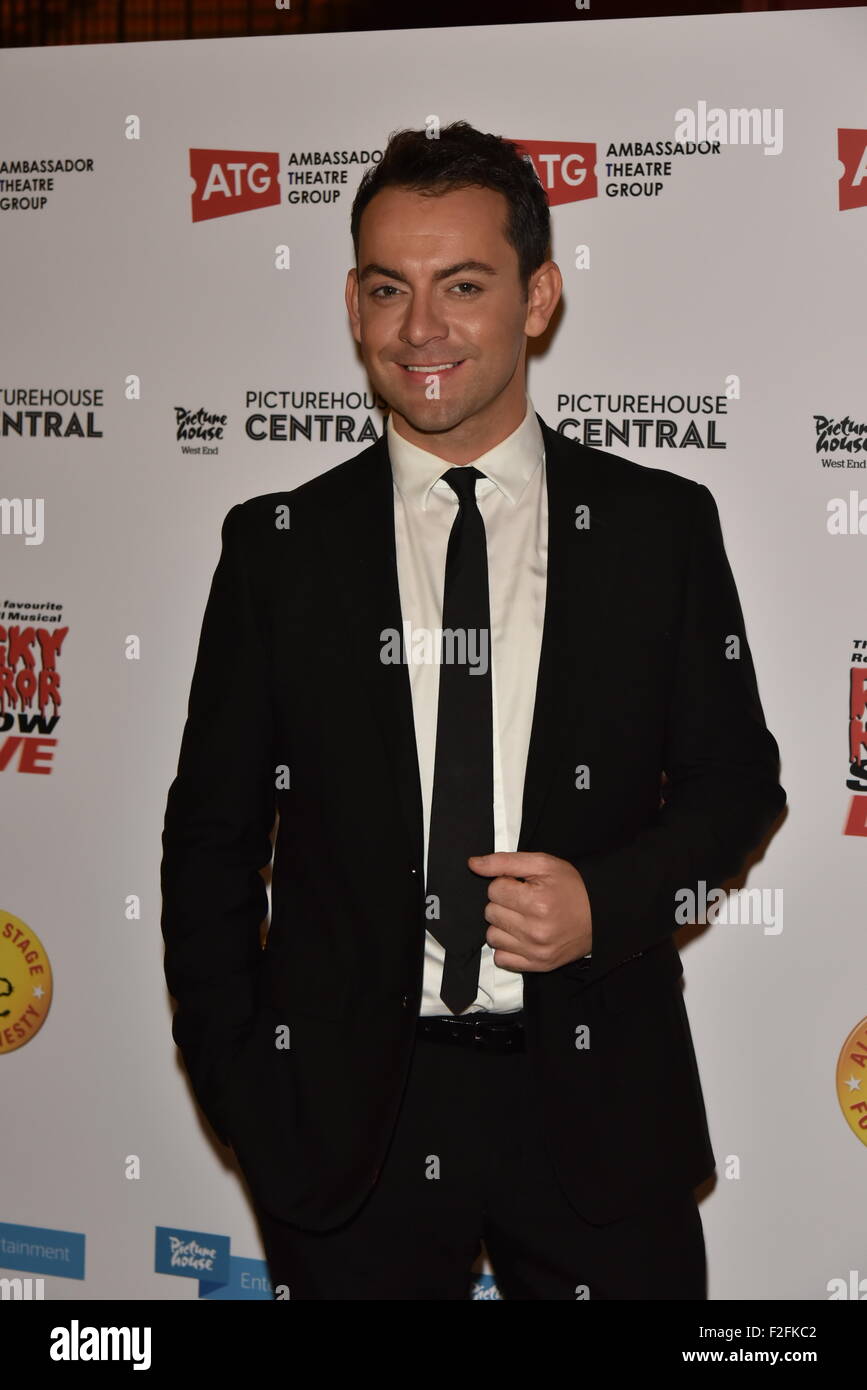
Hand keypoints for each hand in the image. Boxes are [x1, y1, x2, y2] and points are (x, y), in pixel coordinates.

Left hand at [469, 851, 591, 971]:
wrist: (600, 915)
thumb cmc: (571, 887)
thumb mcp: (543, 864)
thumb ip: (504, 862)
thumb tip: (473, 864)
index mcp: (537, 902)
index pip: (493, 890)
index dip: (505, 884)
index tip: (521, 885)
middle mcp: (535, 930)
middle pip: (490, 913)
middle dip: (503, 903)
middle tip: (524, 901)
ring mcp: (535, 951)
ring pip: (492, 936)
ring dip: (503, 925)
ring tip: (522, 918)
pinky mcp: (537, 965)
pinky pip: (501, 959)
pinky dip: (507, 947)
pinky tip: (521, 936)